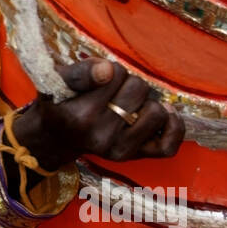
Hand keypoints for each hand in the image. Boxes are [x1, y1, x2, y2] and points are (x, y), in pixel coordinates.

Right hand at [11, 58, 184, 173]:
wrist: (53, 138)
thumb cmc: (59, 103)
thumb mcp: (57, 81)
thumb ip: (80, 72)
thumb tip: (108, 70)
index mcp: (80, 114)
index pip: (115, 73)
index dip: (110, 70)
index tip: (98, 79)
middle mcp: (100, 135)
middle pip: (138, 88)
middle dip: (129, 84)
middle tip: (113, 93)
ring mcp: (118, 149)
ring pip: (156, 112)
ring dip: (147, 103)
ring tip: (130, 106)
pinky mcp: (132, 157)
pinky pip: (167, 146)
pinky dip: (174, 128)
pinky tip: (166, 115)